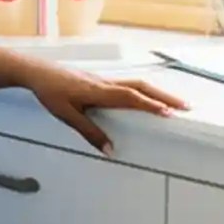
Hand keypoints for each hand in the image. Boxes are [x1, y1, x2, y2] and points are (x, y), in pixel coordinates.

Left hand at [22, 62, 188, 155]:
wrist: (38, 72)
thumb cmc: (51, 93)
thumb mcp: (67, 116)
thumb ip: (89, 132)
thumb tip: (110, 151)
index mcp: (99, 92)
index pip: (130, 97)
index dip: (150, 105)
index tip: (169, 113)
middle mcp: (106, 84)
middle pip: (141, 87)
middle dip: (164, 96)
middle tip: (185, 107)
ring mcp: (104, 81)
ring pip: (136, 84)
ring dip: (157, 93)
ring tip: (173, 103)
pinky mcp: (100, 81)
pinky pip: (127, 85)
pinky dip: (143, 91)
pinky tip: (148, 99)